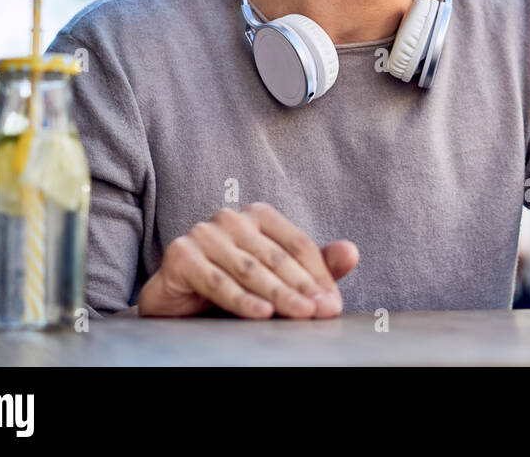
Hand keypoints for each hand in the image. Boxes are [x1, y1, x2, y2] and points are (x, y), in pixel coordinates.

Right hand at [137, 201, 358, 318]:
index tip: (333, 304)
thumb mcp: (277, 278)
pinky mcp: (180, 254)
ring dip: (279, 295)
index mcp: (258, 215)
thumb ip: (314, 266)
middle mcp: (230, 218)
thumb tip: (352, 252)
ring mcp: (204, 233)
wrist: (176, 305)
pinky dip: (241, 300)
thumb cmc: (232, 287)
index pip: (298, 245)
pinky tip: (262, 314)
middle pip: (276, 257)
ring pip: (250, 269)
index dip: (319, 276)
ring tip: (301, 314)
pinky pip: (218, 282)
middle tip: (323, 313)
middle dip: (303, 288)